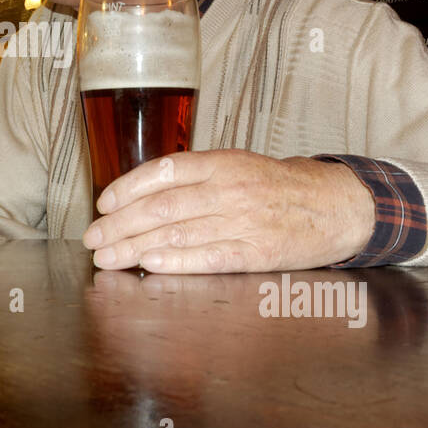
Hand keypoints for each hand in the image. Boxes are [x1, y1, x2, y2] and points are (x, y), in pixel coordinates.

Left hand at [82, 151, 374, 272]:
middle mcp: (229, 189)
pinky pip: (208, 257)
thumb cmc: (277, 186)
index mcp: (221, 163)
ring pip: (177, 234)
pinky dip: (174, 262)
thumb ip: (195, 177)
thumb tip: (142, 194)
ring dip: (135, 248)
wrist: (334, 204)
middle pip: (162, 207)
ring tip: (108, 258)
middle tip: (93, 239)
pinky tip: (149, 264)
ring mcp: (243, 221)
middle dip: (120, 225)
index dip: (127, 188)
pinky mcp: (256, 253)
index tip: (102, 204)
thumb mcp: (237, 165)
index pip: (163, 171)